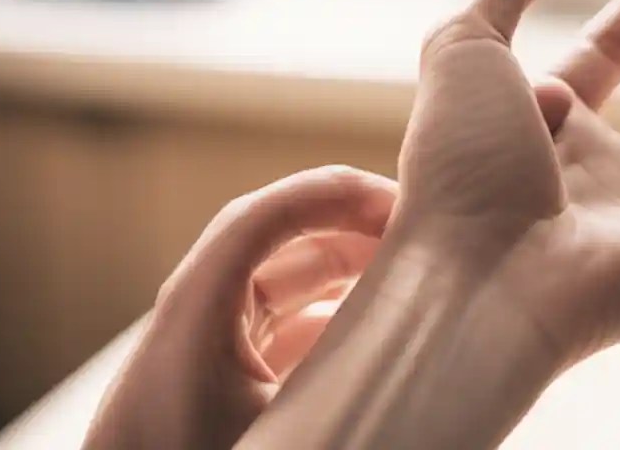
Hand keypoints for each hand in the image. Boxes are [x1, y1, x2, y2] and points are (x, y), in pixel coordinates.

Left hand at [82, 166, 396, 449]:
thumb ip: (341, 384)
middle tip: (415, 237)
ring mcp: (199, 357)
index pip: (259, 218)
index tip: (396, 203)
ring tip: (406, 280)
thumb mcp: (285, 431)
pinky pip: (275, 333)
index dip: (329, 193)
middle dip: (346, 229)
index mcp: (191, 324)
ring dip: (341, 276)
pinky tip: (372, 340)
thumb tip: (430, 373)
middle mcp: (189, 327)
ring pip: (278, 288)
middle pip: (273, 244)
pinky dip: (326, 322)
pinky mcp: (210, 389)